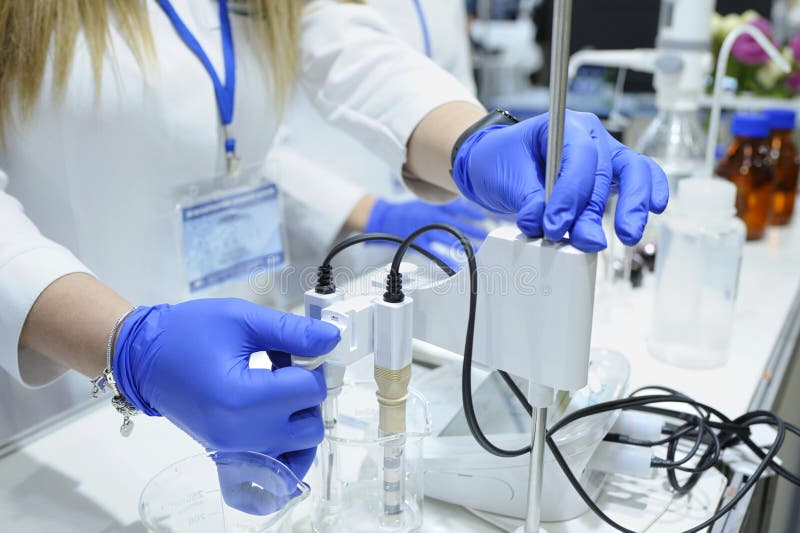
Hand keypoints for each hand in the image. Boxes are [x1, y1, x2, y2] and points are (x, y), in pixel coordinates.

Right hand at [113, 299, 340, 483]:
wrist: (143, 357)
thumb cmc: (185, 335)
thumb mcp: (242, 319)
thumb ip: (292, 331)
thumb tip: (329, 338)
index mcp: (242, 399)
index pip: (309, 390)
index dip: (311, 362)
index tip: (297, 349)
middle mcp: (240, 434)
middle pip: (310, 424)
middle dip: (306, 392)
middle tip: (287, 367)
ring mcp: (234, 451)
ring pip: (299, 450)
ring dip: (300, 420)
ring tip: (280, 392)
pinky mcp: (229, 457)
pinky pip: (269, 482)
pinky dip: (285, 462)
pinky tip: (282, 431)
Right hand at [364, 197, 487, 252]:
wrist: (385, 217)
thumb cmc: (408, 210)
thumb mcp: (427, 201)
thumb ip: (444, 204)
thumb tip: (464, 202)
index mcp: (435, 207)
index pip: (458, 208)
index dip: (472, 213)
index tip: (485, 218)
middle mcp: (431, 218)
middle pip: (457, 225)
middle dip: (474, 231)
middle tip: (488, 237)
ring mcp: (425, 231)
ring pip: (448, 239)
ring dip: (463, 245)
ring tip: (478, 251)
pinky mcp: (418, 242)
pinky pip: (435, 253)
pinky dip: (446, 260)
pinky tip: (456, 266)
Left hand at [451, 110, 668, 251]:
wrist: (494, 163)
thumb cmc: (499, 162)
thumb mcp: (504, 178)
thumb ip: (528, 201)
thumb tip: (547, 225)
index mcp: (563, 126)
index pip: (579, 157)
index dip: (570, 194)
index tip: (553, 225)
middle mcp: (590, 136)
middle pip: (604, 171)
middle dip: (593, 211)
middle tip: (584, 240)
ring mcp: (604, 154)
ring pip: (633, 172)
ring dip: (633, 205)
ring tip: (628, 235)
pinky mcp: (609, 175)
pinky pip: (640, 177)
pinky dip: (650, 191)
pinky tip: (656, 209)